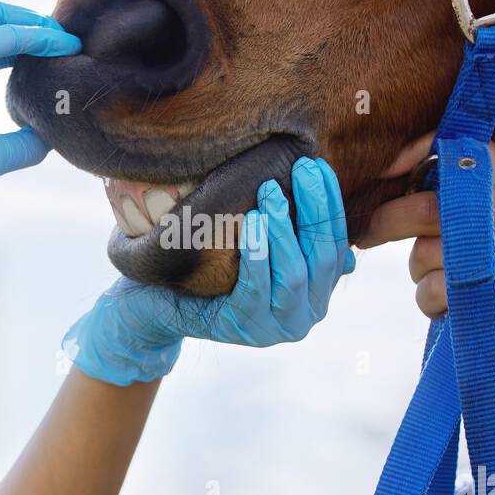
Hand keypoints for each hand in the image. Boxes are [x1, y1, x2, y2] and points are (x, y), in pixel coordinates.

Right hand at [0, 0, 80, 270]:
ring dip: (37, 27)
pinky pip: (4, 35)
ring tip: (68, 41)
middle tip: (66, 41)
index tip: (56, 58)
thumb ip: (19, 143)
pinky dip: (35, 36)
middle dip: (31, 24)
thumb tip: (49, 136)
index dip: (22, 47)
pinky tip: (60, 46)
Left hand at [65, 157, 355, 385]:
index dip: (329, 203)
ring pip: (294, 276)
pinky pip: (256, 290)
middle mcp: (305, 314)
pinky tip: (251, 223)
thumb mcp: (257, 241)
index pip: (335, 243)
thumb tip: (319, 176)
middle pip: (322, 257)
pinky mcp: (244, 329)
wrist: (159, 304)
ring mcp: (277, 328)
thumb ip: (288, 221)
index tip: (317, 165)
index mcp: (317, 290)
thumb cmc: (213, 264)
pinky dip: (257, 255)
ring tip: (269, 191)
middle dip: (313, 208)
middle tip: (300, 168)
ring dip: (283, 230)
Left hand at [363, 138, 494, 371]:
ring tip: (442, 276)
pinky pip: (433, 289)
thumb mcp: (483, 210)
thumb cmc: (490, 257)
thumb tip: (381, 171)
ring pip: (424, 253)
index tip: (382, 172)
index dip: (410, 156)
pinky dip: (428, 300)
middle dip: (387, 223)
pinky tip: (450, 302)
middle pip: (425, 208)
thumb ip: (446, 186)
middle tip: (367, 234)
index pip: (453, 150)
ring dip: (417, 270)